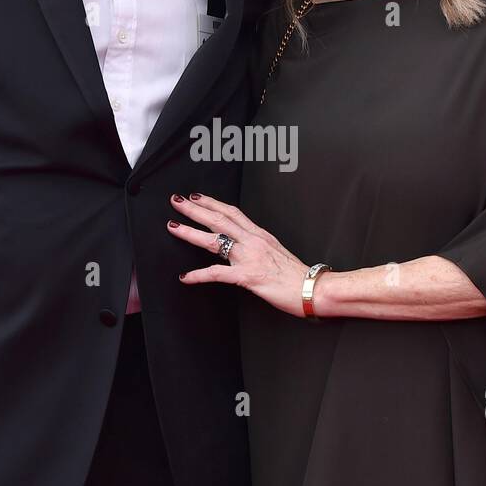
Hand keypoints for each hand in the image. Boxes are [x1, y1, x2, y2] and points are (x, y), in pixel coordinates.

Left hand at [167, 193, 310, 316]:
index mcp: (260, 235)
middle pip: (219, 220)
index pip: (232, 212)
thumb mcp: (277, 252)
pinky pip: (218, 273)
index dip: (212, 203)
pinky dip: (199, 275)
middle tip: (177, 201)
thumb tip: (245, 245)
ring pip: (215, 240)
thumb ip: (259, 246)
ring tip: (173, 227)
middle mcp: (253, 242)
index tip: (197, 197)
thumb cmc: (297, 275)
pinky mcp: (247, 276)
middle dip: (195, 209)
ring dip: (191, 232)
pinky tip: (185, 277)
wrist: (312, 288)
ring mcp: (249, 258)